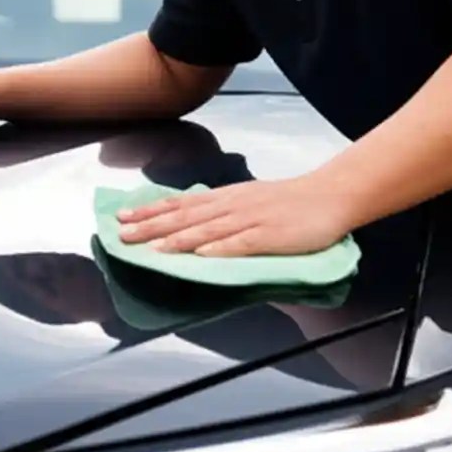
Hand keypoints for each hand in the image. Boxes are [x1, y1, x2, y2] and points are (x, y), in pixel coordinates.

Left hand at [115, 176, 358, 256]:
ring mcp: (250, 219)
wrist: (329, 196)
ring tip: (152, 249)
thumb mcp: (246, 199)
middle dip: (151, 226)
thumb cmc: (287, 201)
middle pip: (185, 216)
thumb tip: (188, 222)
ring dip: (177, 239)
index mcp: (224, 197)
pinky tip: (201, 255)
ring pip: (207, 229)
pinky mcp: (270, 235)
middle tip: (122, 235)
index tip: (123, 217)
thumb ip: (219, 210)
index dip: (150, 211)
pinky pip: (242, 242)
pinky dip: (220, 248)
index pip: (180, 203)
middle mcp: (231, 205)